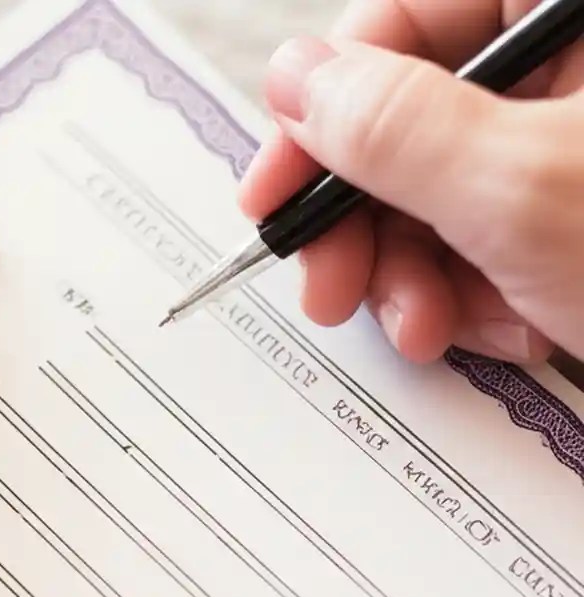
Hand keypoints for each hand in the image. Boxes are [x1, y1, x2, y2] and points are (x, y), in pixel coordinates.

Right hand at [239, 0, 583, 363]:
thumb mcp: (520, 190)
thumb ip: (394, 125)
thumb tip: (292, 76)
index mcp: (568, 18)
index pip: (407, 16)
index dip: (326, 103)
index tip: (280, 188)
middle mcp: (572, 74)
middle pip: (411, 118)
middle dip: (366, 221)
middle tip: (336, 282)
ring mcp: (571, 148)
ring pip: (440, 191)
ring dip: (413, 276)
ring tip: (428, 326)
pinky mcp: (578, 218)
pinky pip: (490, 239)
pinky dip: (478, 295)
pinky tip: (509, 328)